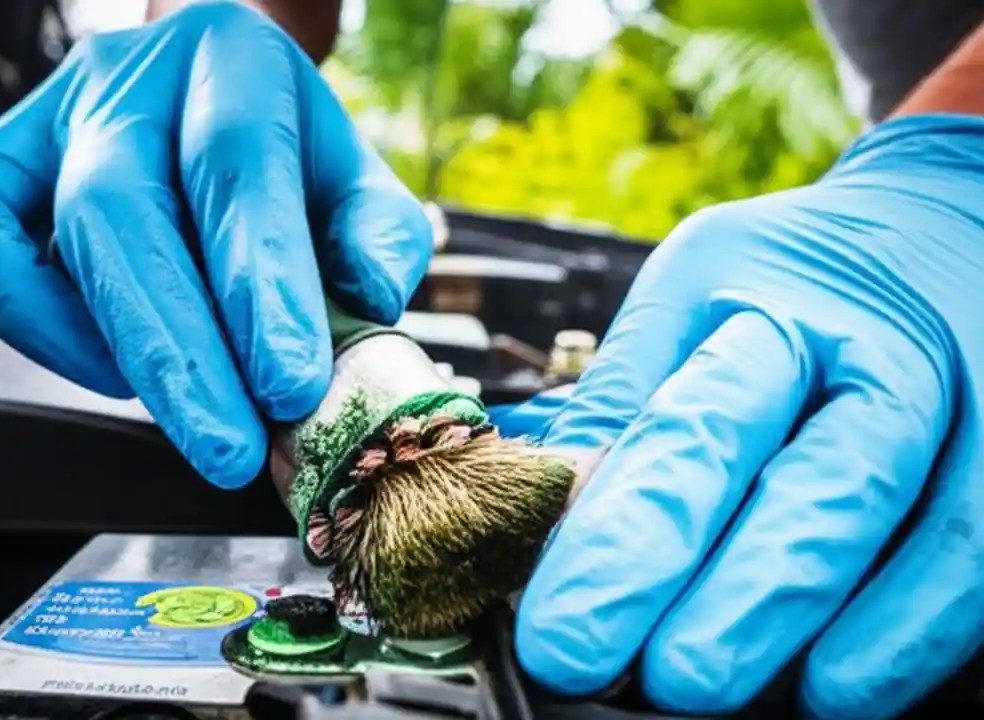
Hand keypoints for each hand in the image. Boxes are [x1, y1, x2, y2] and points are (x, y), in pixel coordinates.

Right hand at [0, 1, 431, 488]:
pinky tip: (103, 363)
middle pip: (118, 209)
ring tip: (185, 413)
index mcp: (231, 60)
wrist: (211, 102)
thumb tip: (367, 297)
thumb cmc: (284, 157)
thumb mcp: (354, 180)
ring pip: (37, 229)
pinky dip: (22, 317)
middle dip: (175, 350)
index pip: (234, 165)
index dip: (259, 284)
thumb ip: (377, 236)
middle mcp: (125, 79)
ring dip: (110, 348)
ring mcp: (44, 119)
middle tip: (226, 447)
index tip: (289, 385)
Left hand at [509, 114, 983, 718]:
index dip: (627, 539)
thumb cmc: (789, 278)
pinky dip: (912, 635)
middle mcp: (881, 359)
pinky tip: (839, 688)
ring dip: (815, 627)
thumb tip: (546, 514)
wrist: (930, 227)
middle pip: (814, 489)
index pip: (695, 430)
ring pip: (917, 533)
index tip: (561, 627)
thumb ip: (628, 401)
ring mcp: (966, 410)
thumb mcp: (689, 297)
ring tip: (721, 690)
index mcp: (770, 311)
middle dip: (730, 601)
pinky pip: (975, 558)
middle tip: (656, 679)